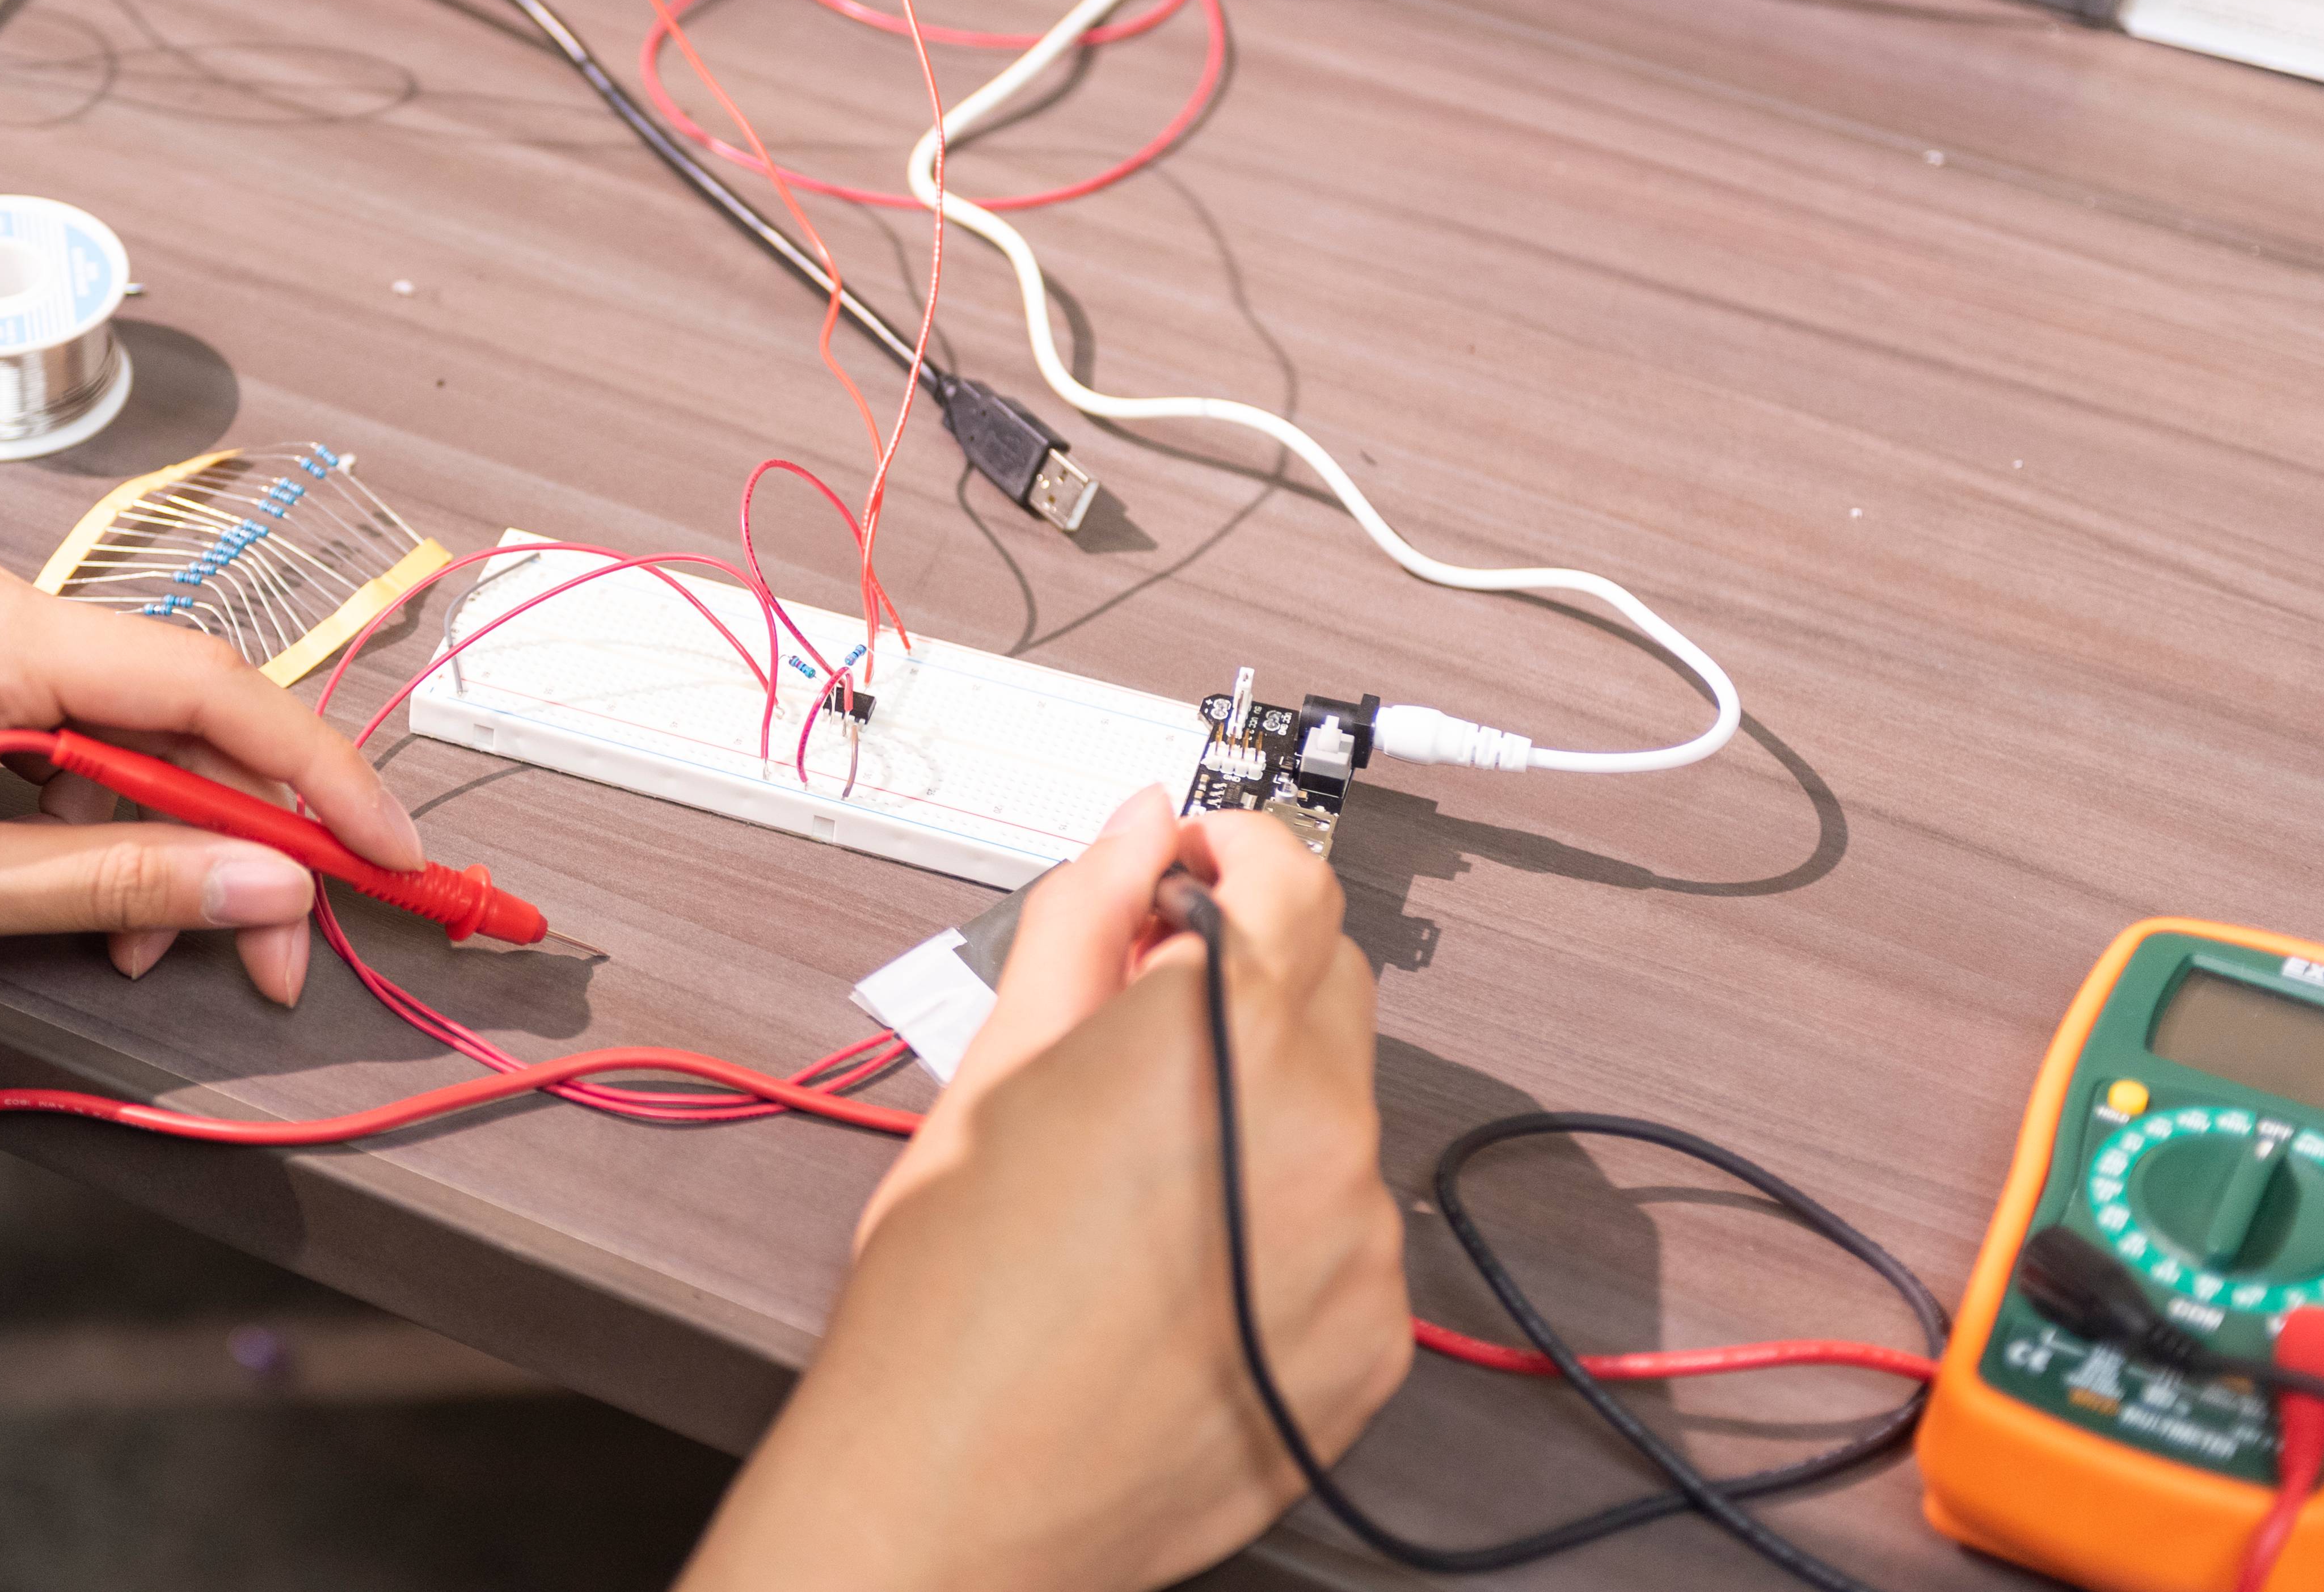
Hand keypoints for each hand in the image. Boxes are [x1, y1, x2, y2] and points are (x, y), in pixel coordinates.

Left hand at [0, 538, 424, 1008]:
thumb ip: (128, 887)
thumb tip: (275, 888)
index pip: (206, 686)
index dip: (318, 777)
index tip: (392, 856)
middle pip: (166, 707)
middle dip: (235, 834)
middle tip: (283, 950)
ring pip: (107, 728)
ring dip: (151, 841)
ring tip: (146, 951)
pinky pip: (41, 729)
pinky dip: (81, 818)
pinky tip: (82, 904)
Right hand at [680, 791, 1408, 1591]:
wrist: (955, 1495)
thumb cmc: (949, 1301)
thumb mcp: (995, 1071)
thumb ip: (1082, 922)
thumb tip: (1135, 829)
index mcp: (1223, 1041)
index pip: (1289, 878)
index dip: (1229, 852)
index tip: (1184, 868)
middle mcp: (1323, 1136)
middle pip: (1329, 981)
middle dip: (1243, 971)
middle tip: (1140, 1014)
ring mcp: (1361, 1251)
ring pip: (1338, 1111)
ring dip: (1263, 1101)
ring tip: (1143, 1170)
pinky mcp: (1374, 1344)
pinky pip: (1351, 1231)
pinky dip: (1287, 1217)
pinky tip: (1186, 1254)